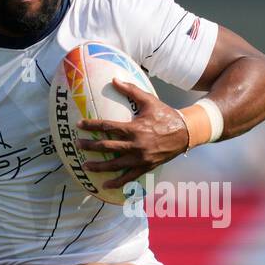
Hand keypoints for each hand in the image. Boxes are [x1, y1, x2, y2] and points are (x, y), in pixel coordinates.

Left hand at [75, 79, 189, 191]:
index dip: (91, 125)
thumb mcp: (149, 100)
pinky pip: (128, 178)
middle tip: (77, 145)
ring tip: (85, 166)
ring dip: (98, 166)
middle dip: (90, 146)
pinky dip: (116, 183)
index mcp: (134, 128)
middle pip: (107, 146)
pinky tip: (104, 185)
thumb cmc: (165, 114)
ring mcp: (140, 158)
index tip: (79, 125)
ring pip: (114, 165)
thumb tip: (114, 79)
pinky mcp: (145, 167)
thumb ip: (131, 90)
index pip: (107, 126)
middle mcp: (136, 145)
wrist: (186, 132)